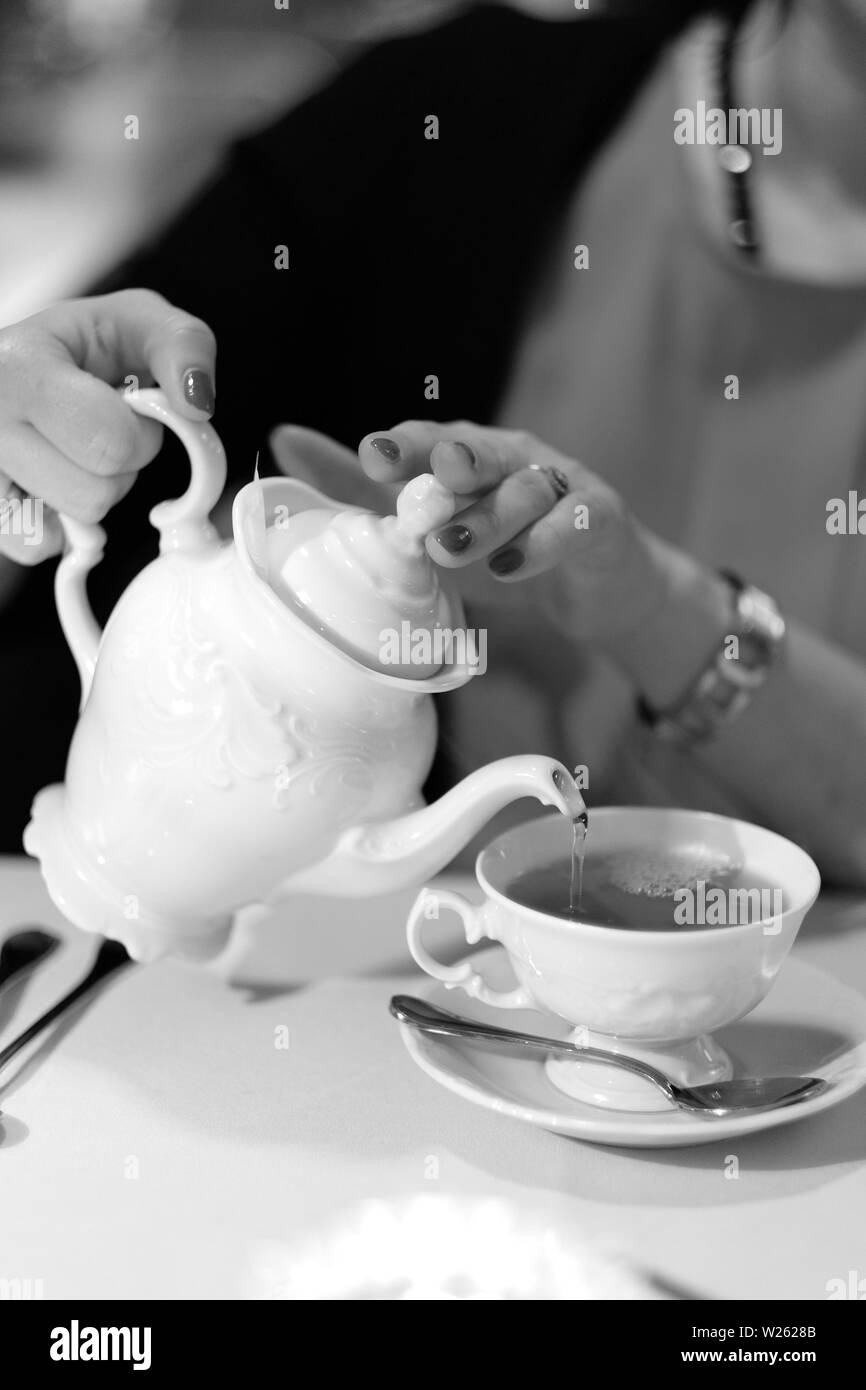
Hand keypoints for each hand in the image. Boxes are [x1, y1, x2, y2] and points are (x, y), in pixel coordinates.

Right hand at [0, 290, 215, 564]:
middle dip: (119, 468)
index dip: (140, 435)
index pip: (110, 443)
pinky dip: (58, 524)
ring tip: (71, 449)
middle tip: (98, 431)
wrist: (23, 362)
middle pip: (95, 494)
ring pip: (72, 524)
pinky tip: (48, 476)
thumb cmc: (85, 345)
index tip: (127, 408)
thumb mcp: (137, 320)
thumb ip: (182, 346)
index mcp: (18, 366)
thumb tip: (196, 404)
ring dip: (92, 493)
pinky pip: (39, 549)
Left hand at [272, 418, 670, 643]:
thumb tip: (281, 440)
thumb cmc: (501, 546)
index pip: (431, 442)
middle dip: (457, 458)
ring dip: (489, 516)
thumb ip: (357, 488)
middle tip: (434, 476)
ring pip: (526, 490)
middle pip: (484, 450)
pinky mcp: (601, 521)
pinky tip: (511, 566)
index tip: (371, 457)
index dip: (404, 447)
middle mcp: (514, 458)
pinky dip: (543, 543)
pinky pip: (575, 523)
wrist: (594, 588)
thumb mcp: (426, 522)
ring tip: (450, 548)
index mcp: (468, 455)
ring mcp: (561, 486)